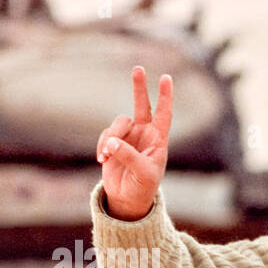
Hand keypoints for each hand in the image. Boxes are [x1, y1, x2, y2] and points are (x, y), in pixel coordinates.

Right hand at [96, 65, 171, 220]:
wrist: (127, 199)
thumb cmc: (143, 187)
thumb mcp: (141, 173)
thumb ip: (128, 156)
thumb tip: (112, 143)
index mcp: (158, 140)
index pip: (164, 113)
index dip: (165, 96)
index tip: (165, 78)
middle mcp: (144, 134)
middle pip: (142, 105)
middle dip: (139, 87)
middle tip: (137, 68)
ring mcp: (128, 138)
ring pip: (118, 123)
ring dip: (111, 138)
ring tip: (106, 155)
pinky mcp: (112, 143)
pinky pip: (105, 136)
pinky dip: (102, 146)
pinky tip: (102, 160)